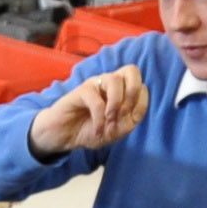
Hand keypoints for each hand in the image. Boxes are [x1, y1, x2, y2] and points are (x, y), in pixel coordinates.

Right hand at [30, 67, 148, 159]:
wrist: (65, 137)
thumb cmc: (91, 130)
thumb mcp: (115, 131)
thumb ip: (128, 122)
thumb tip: (133, 111)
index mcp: (121, 91)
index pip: (141, 85)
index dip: (141, 103)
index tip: (132, 120)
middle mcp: (109, 84)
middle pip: (131, 70)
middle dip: (133, 92)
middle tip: (125, 113)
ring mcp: (95, 85)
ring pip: (114, 80)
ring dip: (116, 105)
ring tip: (110, 122)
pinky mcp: (80, 91)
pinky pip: (96, 100)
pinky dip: (100, 118)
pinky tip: (97, 130)